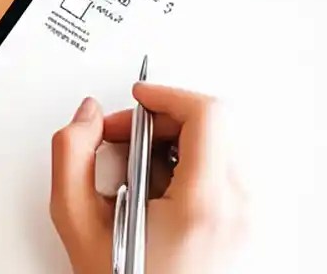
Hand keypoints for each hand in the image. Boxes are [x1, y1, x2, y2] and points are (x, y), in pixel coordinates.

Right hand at [49, 84, 246, 273]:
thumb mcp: (79, 224)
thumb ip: (71, 156)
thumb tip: (87, 118)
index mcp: (204, 203)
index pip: (207, 115)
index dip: (166, 94)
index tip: (139, 99)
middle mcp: (241, 210)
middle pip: (219, 125)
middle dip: (167, 119)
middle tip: (128, 139)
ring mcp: (254, 223)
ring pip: (228, 148)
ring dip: (183, 145)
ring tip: (145, 175)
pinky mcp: (255, 232)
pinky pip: (234, 176)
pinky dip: (199, 170)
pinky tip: (166, 195)